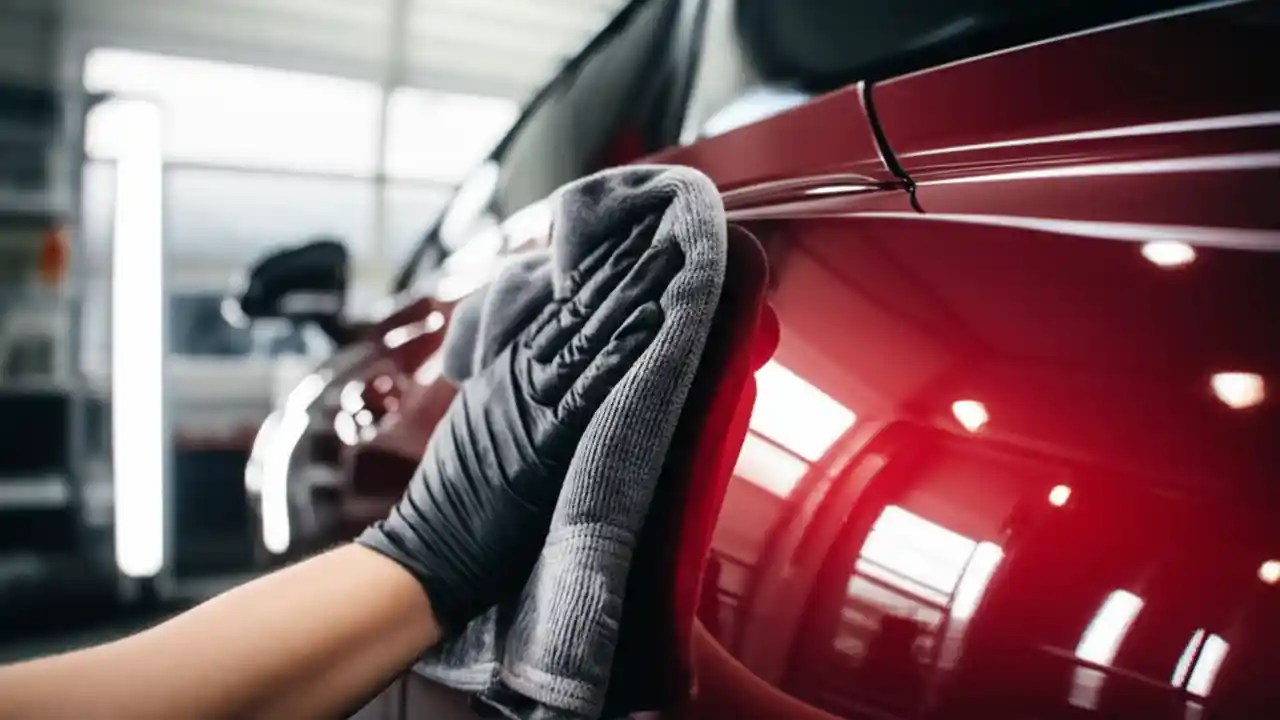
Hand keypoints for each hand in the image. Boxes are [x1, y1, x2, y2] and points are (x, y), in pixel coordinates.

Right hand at [359, 226, 683, 632]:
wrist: (428, 548)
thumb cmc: (455, 500)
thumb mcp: (479, 428)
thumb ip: (510, 396)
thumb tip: (543, 376)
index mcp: (503, 371)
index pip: (556, 308)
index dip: (595, 271)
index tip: (629, 236)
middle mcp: (516, 375)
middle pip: (576, 308)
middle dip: (619, 266)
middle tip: (660, 224)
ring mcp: (529, 404)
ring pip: (587, 334)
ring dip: (631, 293)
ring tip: (670, 255)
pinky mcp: (544, 442)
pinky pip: (591, 387)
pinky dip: (622, 352)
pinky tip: (654, 322)